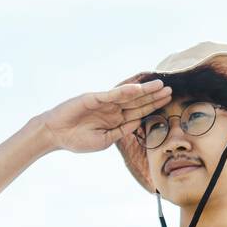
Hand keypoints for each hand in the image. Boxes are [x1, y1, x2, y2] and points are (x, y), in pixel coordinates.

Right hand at [36, 80, 172, 154]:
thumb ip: (121, 132)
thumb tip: (138, 122)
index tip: (168, 101)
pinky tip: (137, 89)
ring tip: (160, 85)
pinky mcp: (94, 98)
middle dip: (154, 96)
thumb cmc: (77, 139)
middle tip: (170, 90)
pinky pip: (112, 94)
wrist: (55, 135)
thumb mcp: (105, 140)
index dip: (152, 106)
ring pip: (128, 95)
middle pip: (137, 101)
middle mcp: (112, 109)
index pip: (138, 111)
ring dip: (144, 91)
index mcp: (115, 119)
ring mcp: (104, 102)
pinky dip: (124, 91)